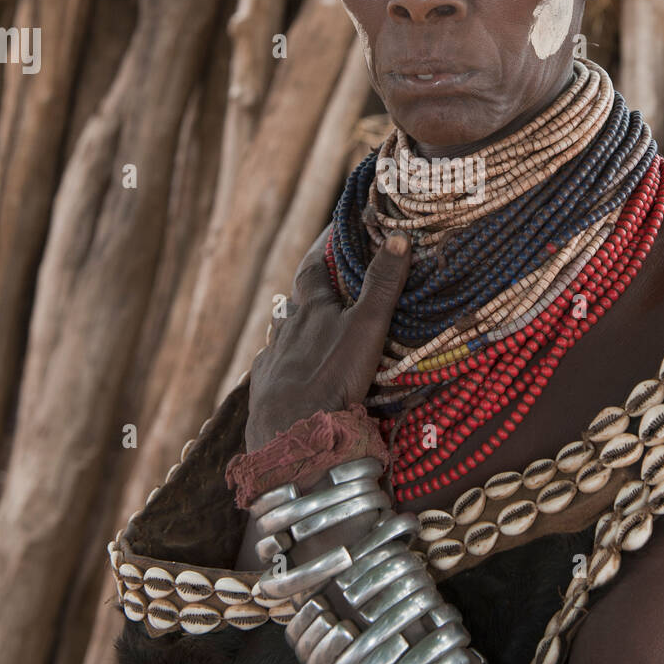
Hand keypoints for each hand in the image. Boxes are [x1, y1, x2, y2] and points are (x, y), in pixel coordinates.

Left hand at [245, 227, 411, 451]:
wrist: (290, 430)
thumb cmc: (330, 375)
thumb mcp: (366, 327)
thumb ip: (382, 285)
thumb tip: (399, 238)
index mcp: (312, 309)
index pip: (313, 268)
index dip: (322, 248)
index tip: (332, 234)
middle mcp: (287, 328)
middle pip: (295, 301)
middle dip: (308, 293)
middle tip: (323, 287)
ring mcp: (272, 358)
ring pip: (281, 333)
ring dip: (293, 327)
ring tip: (306, 327)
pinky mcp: (264, 386)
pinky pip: (272, 366)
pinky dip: (282, 361)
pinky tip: (287, 368)